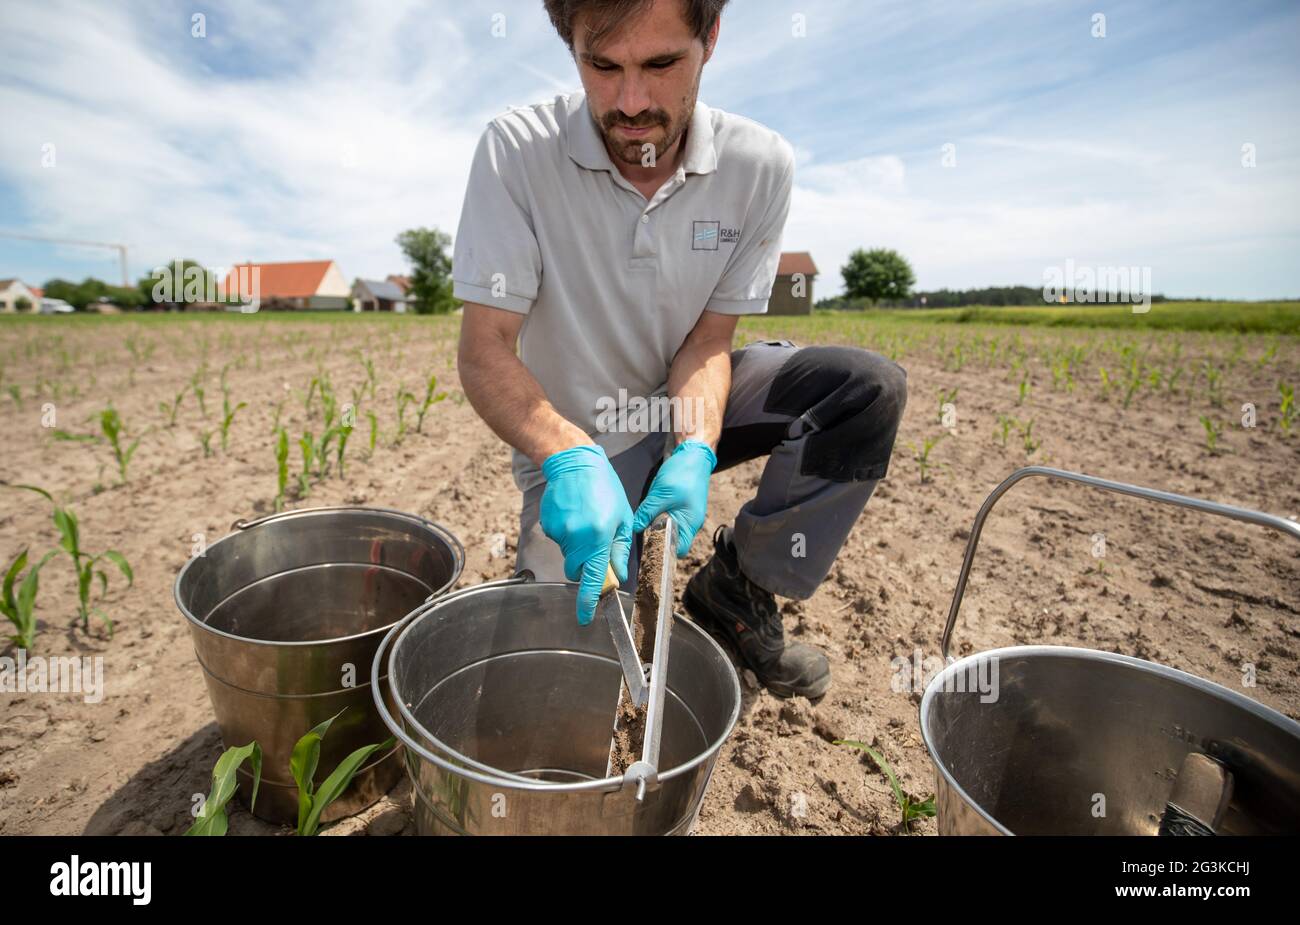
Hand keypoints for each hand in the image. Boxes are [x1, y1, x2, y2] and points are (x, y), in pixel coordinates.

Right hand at [539, 444, 632, 624]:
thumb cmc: (604, 488)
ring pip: (569, 555)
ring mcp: (559, 532)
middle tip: (597, 542)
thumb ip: (619, 549)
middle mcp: (576, 538)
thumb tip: (617, 574)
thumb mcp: (622, 518)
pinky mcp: (549, 526)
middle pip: (577, 570)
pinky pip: (560, 540)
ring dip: (579, 546)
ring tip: (587, 519)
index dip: (589, 602)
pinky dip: (568, 533)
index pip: (593, 579)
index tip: (586, 618)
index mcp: (598, 538)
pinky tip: (575, 514)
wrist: (574, 463)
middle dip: (587, 565)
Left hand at [632, 440, 716, 556]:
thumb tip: (636, 528)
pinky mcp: (680, 506)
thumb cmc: (682, 474)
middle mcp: (689, 523)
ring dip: (656, 527)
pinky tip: (649, 511)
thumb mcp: (661, 494)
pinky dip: (658, 517)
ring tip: (643, 523)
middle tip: (641, 536)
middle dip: (657, 540)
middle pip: (672, 541)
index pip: (678, 549)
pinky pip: (668, 518)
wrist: (693, 455)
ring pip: (668, 529)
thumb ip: (648, 512)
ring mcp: (685, 514)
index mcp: (690, 523)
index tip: (648, 548)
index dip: (664, 552)